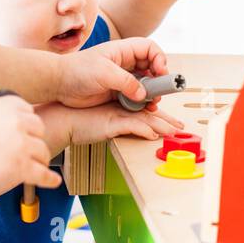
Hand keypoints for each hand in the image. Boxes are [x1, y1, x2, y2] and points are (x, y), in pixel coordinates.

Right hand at [0, 95, 59, 206]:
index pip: (29, 112)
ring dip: (39, 160)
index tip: (24, 134)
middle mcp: (17, 121)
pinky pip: (43, 174)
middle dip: (34, 141)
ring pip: (43, 152)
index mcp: (6, 104)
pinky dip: (49, 179)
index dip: (27, 125)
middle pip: (39, 130)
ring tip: (35, 167)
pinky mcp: (21, 167)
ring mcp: (21, 144)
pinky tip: (53, 181)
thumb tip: (6, 125)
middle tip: (28, 152)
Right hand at [37, 102, 184, 152]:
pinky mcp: (110, 123)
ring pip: (144, 118)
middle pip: (149, 114)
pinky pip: (130, 126)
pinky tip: (152, 135)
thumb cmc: (79, 121)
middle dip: (167, 121)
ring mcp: (116, 115)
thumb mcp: (103, 122)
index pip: (145, 111)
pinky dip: (142, 130)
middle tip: (181, 127)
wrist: (62, 119)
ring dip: (160, 125)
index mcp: (120, 107)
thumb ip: (120, 125)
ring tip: (174, 132)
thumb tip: (142, 132)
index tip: (172, 123)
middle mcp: (121, 109)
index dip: (160, 116)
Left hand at [54, 37, 167, 108]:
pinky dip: (142, 103)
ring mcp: (121, 78)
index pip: (149, 49)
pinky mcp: (117, 93)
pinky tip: (144, 109)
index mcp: (122, 50)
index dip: (159, 58)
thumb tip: (144, 94)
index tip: (161, 72)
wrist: (58, 83)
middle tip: (161, 91)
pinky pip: (136, 97)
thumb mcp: (104, 73)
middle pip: (151, 67)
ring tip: (153, 103)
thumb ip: (126, 82)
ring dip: (152, 93)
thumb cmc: (77, 71)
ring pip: (145, 84)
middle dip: (159, 79)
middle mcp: (124, 63)